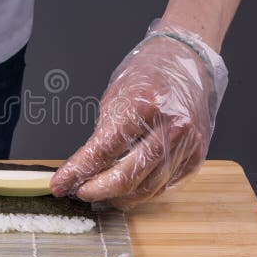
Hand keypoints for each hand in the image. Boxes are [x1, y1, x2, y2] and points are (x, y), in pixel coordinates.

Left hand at [50, 19, 226, 207]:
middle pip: (127, 178)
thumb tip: (83, 168)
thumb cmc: (147, 74)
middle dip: (96, 191)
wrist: (186, 60)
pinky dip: (142, 191)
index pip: (103, 151)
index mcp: (143, 106)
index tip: (59, 184)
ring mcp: (187, 144)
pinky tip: (127, 189)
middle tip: (79, 192)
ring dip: (118, 197)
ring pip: (147, 189)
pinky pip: (165, 186)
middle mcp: (170, 128)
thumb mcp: (115, 97)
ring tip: (100, 193)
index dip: (77, 172)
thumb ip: (102, 135)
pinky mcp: (197, 156)